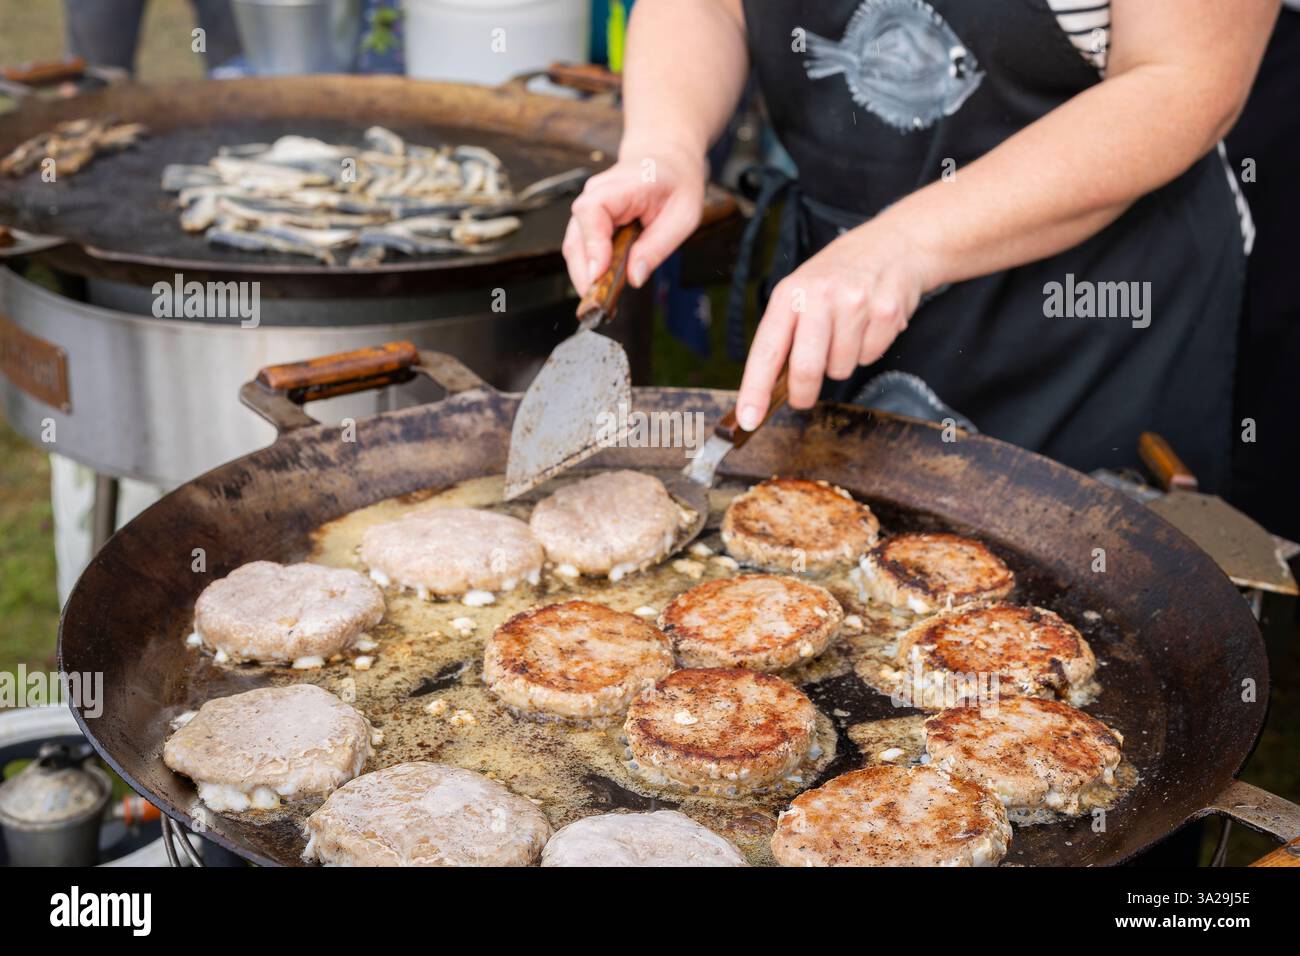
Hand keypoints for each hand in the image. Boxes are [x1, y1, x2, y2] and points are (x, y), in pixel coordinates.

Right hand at [563, 141, 707, 293]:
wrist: (667, 160)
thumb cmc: (676, 184)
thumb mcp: (683, 216)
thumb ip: (657, 246)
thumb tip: (634, 277)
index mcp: (623, 185)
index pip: (592, 211)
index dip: (592, 245)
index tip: (598, 274)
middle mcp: (597, 193)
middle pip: (576, 235)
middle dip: (584, 273)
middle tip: (600, 303)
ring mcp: (589, 206)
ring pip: (574, 246)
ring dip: (583, 275)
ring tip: (601, 300)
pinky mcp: (589, 221)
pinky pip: (582, 248)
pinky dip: (589, 269)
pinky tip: (602, 286)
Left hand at [735, 219, 933, 429]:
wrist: (893, 243)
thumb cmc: (838, 274)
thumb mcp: (801, 291)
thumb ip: (785, 333)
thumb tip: (768, 387)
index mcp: (789, 294)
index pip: (766, 350)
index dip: (755, 389)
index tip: (749, 419)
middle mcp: (820, 296)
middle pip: (807, 368)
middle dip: (803, 393)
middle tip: (803, 398)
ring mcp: (855, 303)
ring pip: (841, 368)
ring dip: (841, 363)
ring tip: (846, 333)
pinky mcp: (886, 312)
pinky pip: (870, 357)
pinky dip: (868, 350)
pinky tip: (868, 325)